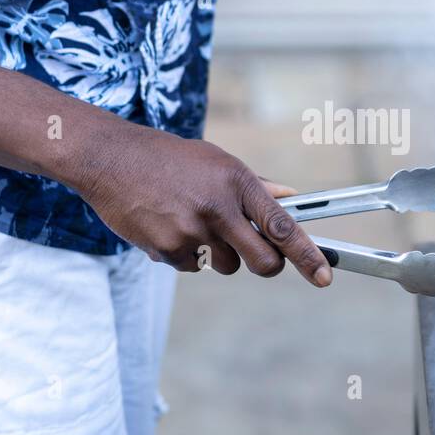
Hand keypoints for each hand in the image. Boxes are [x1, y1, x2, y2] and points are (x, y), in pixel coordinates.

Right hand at [79, 122, 332, 285]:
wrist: (109, 159)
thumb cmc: (168, 158)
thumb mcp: (216, 161)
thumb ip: (256, 186)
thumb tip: (292, 198)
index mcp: (237, 181)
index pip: (283, 226)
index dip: (308, 256)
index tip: (325, 276)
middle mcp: (219, 208)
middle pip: (263, 261)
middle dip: (267, 265)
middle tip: (256, 256)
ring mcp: (193, 231)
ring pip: (227, 266)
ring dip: (220, 255)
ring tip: (193, 222)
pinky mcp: (168, 249)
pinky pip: (194, 267)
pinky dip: (187, 255)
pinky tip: (168, 226)